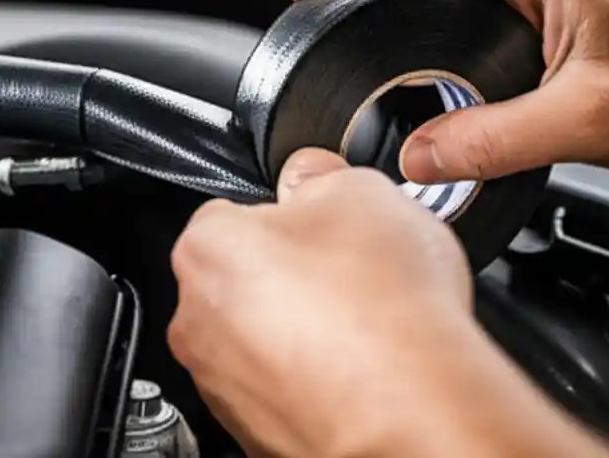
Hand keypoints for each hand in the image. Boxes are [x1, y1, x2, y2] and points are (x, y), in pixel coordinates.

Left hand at [168, 148, 608, 456]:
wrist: (412, 412)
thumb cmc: (384, 312)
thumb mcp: (364, 192)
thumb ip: (321, 175)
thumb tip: (312, 175)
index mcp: (207, 246)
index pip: (237, 213)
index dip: (293, 215)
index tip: (328, 227)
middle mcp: (196, 319)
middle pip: (243, 279)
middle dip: (293, 276)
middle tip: (352, 279)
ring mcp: (221, 383)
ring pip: (259, 340)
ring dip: (301, 333)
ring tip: (365, 331)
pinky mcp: (253, 432)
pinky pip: (280, 392)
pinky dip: (311, 384)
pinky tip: (359, 376)